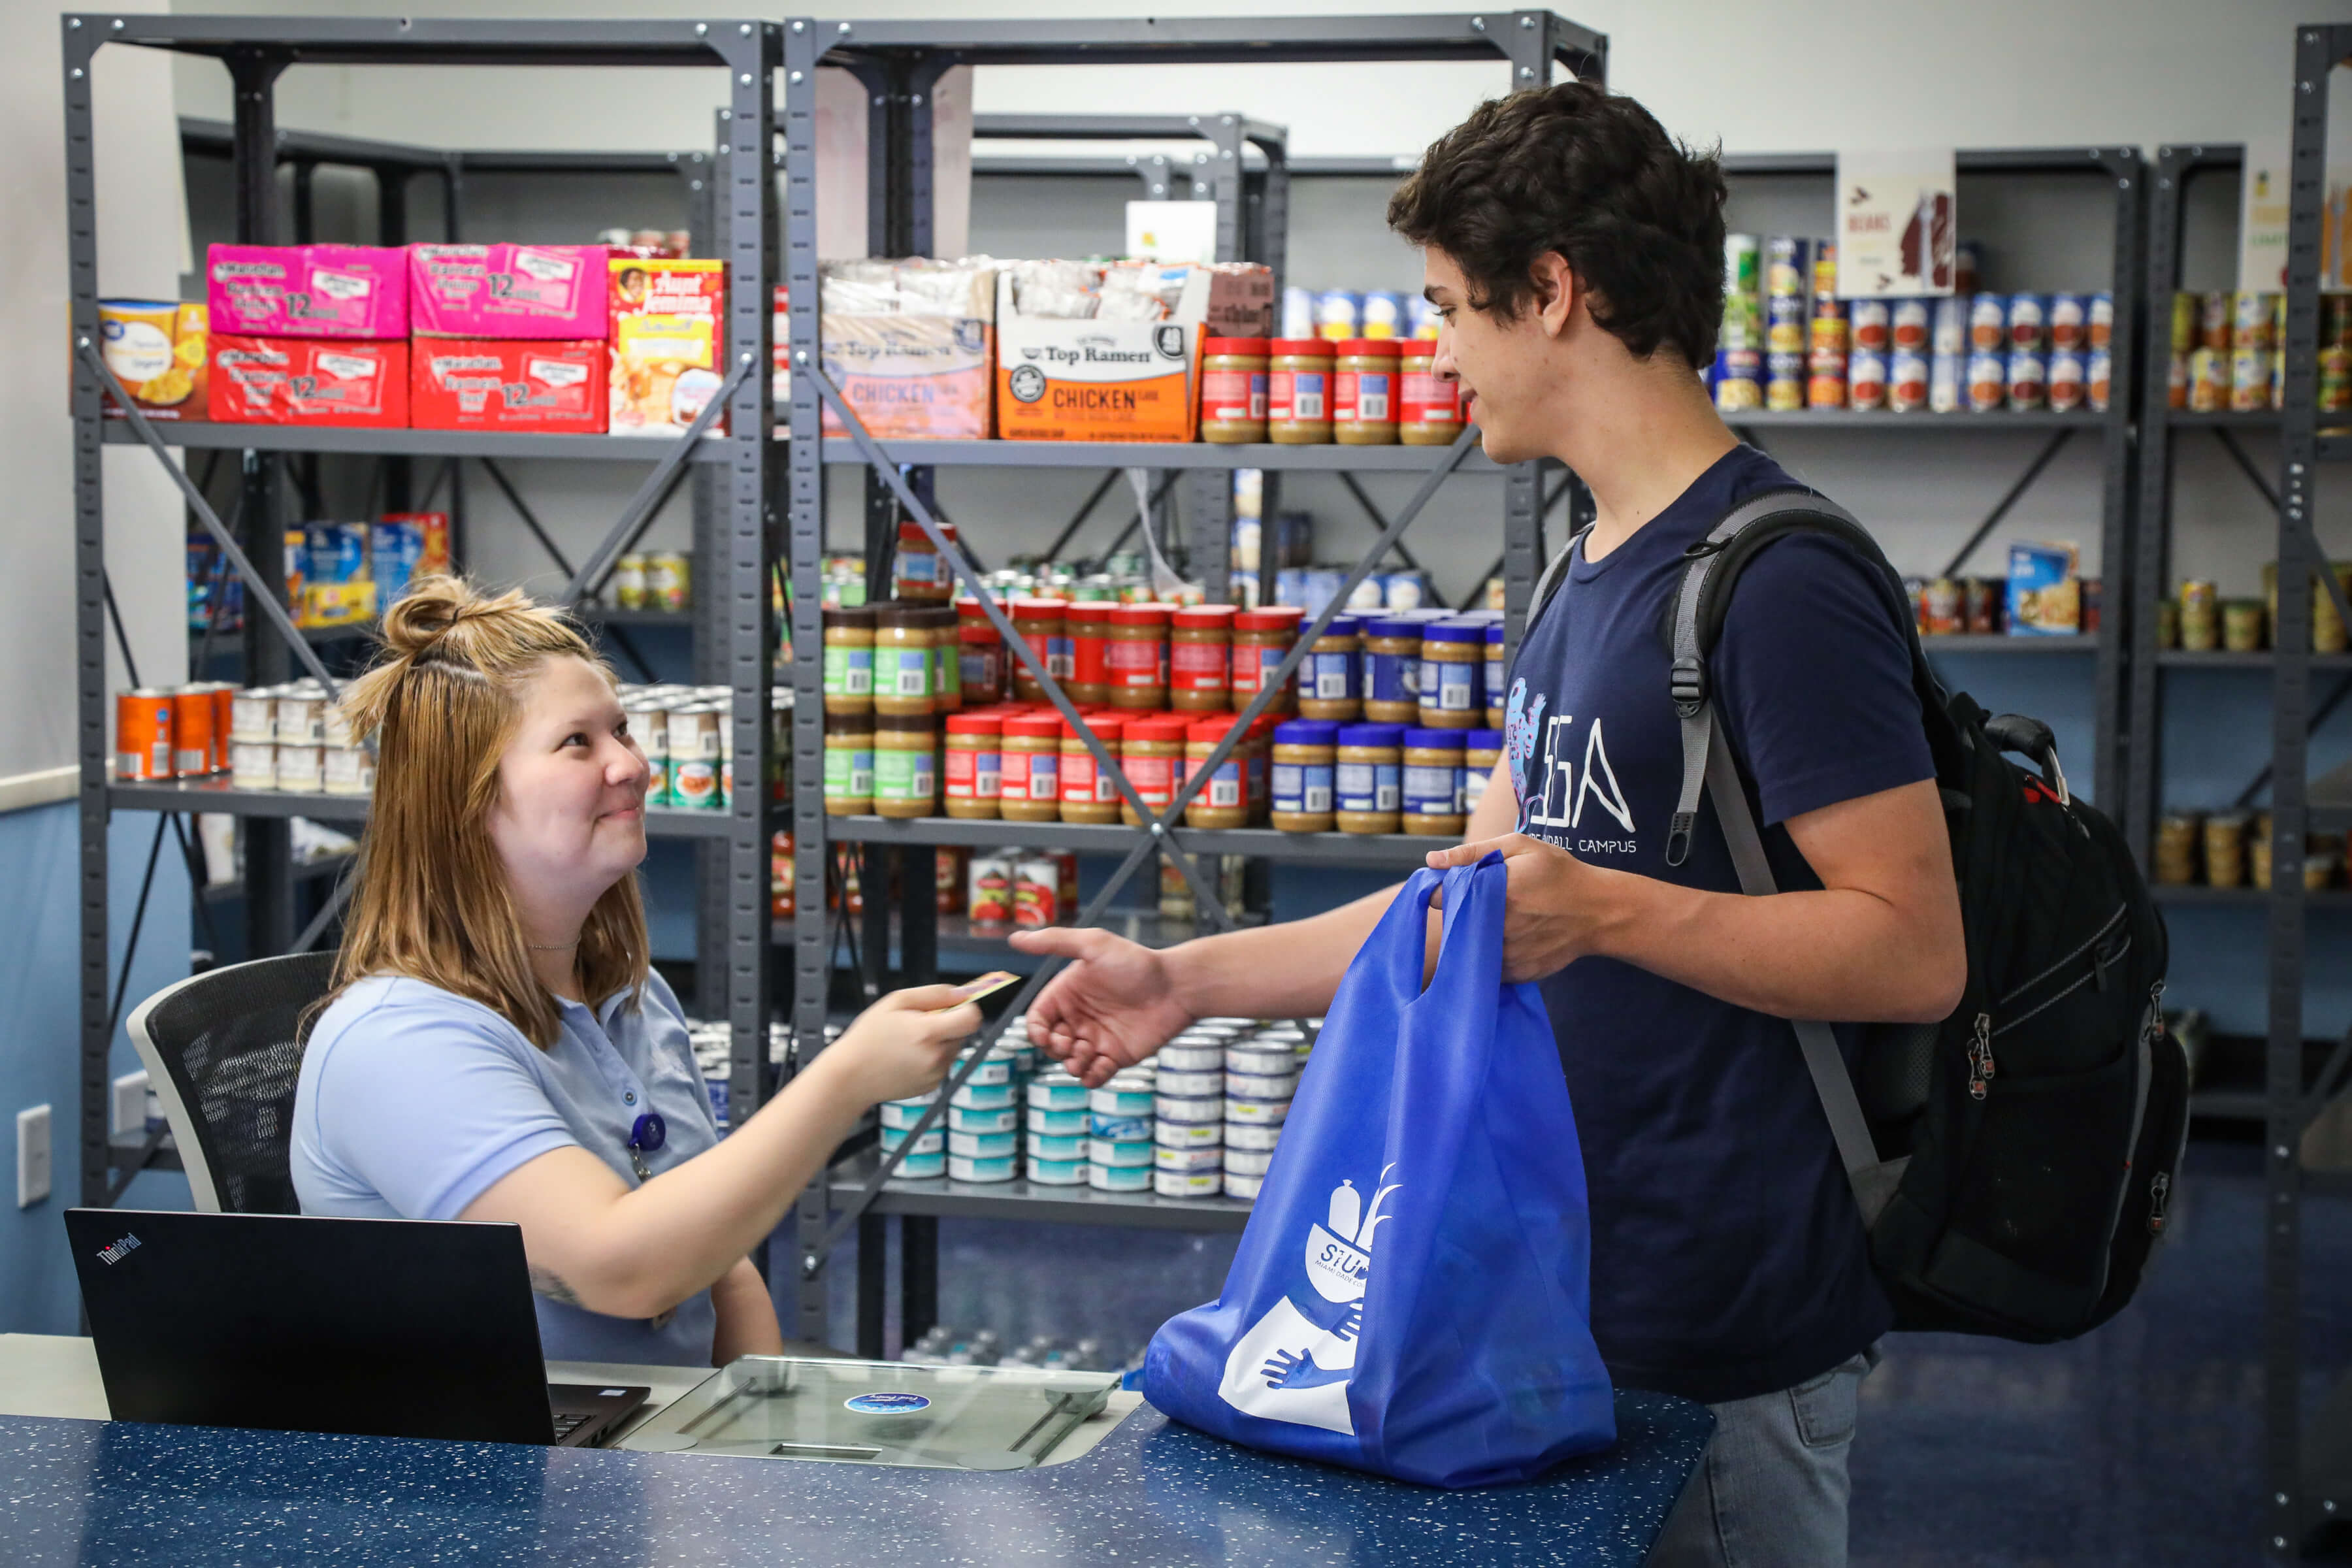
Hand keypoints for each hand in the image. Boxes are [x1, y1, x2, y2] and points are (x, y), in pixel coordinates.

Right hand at [815, 984, 982, 1106]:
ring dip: (938, 1043)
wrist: (851, 1076)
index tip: (953, 1007)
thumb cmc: (868, 1037)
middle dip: (946, 1025)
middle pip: (962, 1033)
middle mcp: (936, 1057)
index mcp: (928, 1033)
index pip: (972, 1018)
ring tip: (908, 1043)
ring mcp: (936, 1074)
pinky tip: (907, 1058)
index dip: (967, 1008)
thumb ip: (934, 994)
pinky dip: (931, 1059)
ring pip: (952, 1049)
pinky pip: (941, 1065)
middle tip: (916, 1025)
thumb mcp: (896, 1002)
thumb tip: (962, 994)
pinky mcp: (931, 1086)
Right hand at [1006, 927, 1193, 1086]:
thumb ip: (1055, 942)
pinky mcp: (1116, 1056)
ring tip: (1087, 1053)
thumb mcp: (1094, 944)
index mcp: (1067, 994)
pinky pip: (1095, 1075)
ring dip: (1072, 1064)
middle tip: (1073, 1042)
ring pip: (1070, 1062)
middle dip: (1055, 1048)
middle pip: (1051, 1044)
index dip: (1036, 1031)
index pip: (1038, 1019)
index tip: (1046, 1035)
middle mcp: (1079, 1017)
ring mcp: (1097, 1038)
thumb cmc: (1136, 962)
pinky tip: (1099, 1068)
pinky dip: (1091, 1077)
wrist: (1177, 987)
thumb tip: (1014, 938)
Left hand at [1423, 834, 1618, 983]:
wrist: (1598, 912)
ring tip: (1498, 919)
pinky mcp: (1517, 974)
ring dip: (1474, 935)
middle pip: (1455, 925)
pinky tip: (1509, 937)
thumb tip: (1432, 861)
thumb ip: (1474, 853)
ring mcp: (1509, 955)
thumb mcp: (1521, 848)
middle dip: (1459, 913)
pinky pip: (1489, 965)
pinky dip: (1490, 953)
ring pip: (1470, 948)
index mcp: (1498, 892)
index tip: (1449, 887)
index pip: (1444, 898)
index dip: (1442, 892)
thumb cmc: (1558, 873)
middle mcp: (1500, 928)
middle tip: (1481, 902)